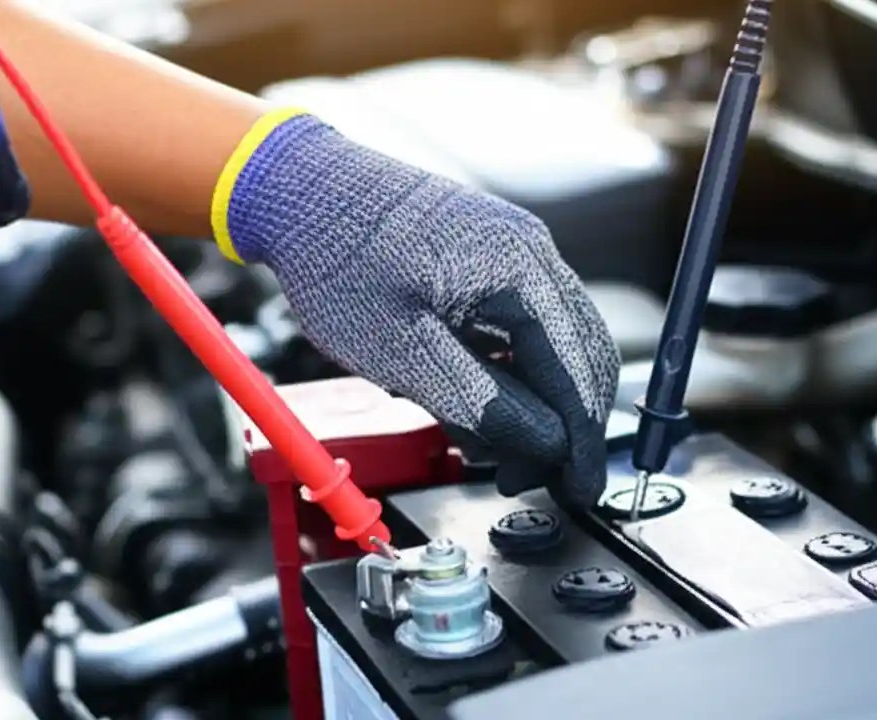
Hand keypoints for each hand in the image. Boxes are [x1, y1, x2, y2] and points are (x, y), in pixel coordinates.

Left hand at [216, 112, 619, 506]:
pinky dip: (507, 366)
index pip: (578, 374)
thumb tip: (544, 445)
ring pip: (549, 343)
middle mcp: (529, 251)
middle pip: (577, 358)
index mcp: (520, 270)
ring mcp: (512, 248)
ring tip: (484, 446)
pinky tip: (471, 396)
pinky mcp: (489, 254)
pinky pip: (519, 322)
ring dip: (528, 400)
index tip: (577, 490)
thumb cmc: (336, 258)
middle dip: (558, 427)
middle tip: (522, 477)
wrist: (296, 187)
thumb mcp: (403, 353)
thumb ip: (481, 403)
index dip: (581, 443)